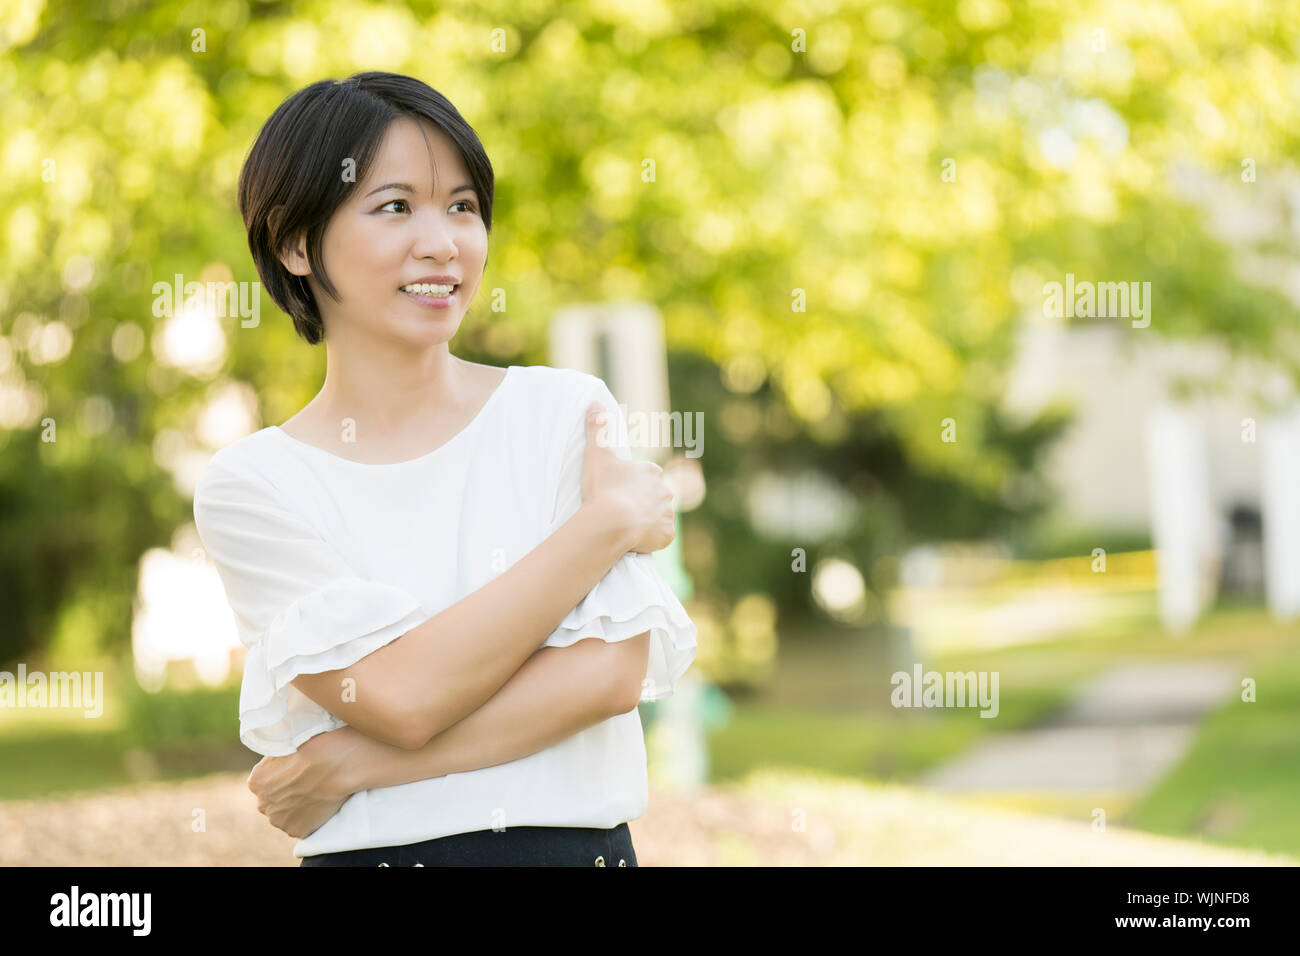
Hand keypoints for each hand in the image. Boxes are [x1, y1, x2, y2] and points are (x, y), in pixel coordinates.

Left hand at [247, 726, 360, 838]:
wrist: (337, 764)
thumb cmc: (315, 748)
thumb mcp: (286, 746)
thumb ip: (275, 761)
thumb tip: (278, 761)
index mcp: (256, 782)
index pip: (264, 785)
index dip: (281, 779)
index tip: (295, 774)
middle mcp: (262, 804)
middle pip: (273, 802)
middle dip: (286, 796)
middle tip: (307, 785)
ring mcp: (279, 820)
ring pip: (285, 816)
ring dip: (297, 809)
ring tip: (316, 795)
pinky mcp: (297, 831)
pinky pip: (301, 826)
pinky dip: (310, 819)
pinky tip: (320, 804)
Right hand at [579, 401, 675, 553]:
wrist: (612, 522)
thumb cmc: (604, 488)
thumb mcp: (597, 454)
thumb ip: (597, 429)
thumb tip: (594, 404)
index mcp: (652, 472)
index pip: (645, 476)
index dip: (631, 484)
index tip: (616, 491)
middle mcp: (665, 491)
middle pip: (655, 496)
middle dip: (642, 501)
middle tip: (620, 510)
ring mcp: (667, 514)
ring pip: (659, 516)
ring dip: (648, 520)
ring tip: (627, 526)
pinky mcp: (667, 535)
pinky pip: (661, 536)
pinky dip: (652, 538)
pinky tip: (636, 539)